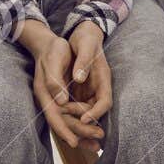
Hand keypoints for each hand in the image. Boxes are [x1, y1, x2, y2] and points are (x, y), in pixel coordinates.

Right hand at [21, 22, 100, 149]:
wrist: (51, 45)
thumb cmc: (53, 52)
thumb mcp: (54, 63)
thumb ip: (55, 83)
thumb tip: (61, 102)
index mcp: (45, 95)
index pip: (54, 117)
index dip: (64, 131)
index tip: (74, 143)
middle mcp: (52, 102)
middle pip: (66, 123)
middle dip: (81, 134)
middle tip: (98, 142)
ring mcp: (59, 101)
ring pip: (72, 122)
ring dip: (84, 133)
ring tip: (99, 145)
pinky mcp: (67, 99)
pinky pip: (76, 115)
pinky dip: (85, 124)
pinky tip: (95, 131)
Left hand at [64, 21, 112, 152]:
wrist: (83, 34)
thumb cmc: (85, 39)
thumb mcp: (85, 46)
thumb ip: (83, 62)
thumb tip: (78, 78)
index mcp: (104, 79)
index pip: (104, 102)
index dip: (96, 113)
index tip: (84, 120)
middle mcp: (98, 88)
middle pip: (94, 112)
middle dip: (84, 124)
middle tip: (71, 129)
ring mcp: (89, 92)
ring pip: (84, 113)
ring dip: (75, 123)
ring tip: (64, 128)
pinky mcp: (79, 93)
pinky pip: (75, 108)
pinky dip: (68, 116)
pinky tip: (58, 120)